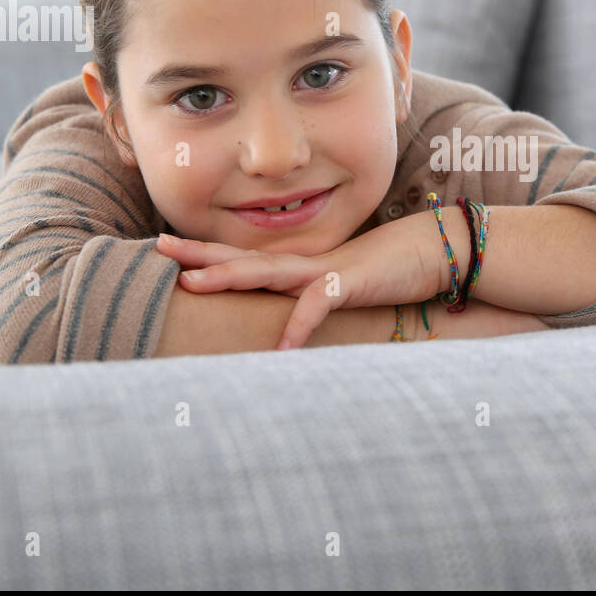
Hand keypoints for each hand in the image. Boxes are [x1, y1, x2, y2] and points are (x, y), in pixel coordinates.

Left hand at [155, 212, 446, 350]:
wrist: (437, 250)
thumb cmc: (392, 271)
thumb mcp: (346, 289)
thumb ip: (318, 301)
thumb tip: (296, 320)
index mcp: (301, 268)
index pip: (246, 260)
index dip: (209, 256)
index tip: (171, 251)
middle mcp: (306, 265)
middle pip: (244, 258)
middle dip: (200, 254)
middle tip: (159, 246)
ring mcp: (326, 271)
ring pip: (268, 271)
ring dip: (229, 276)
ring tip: (192, 283)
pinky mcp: (352, 283)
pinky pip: (319, 304)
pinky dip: (299, 326)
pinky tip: (282, 350)